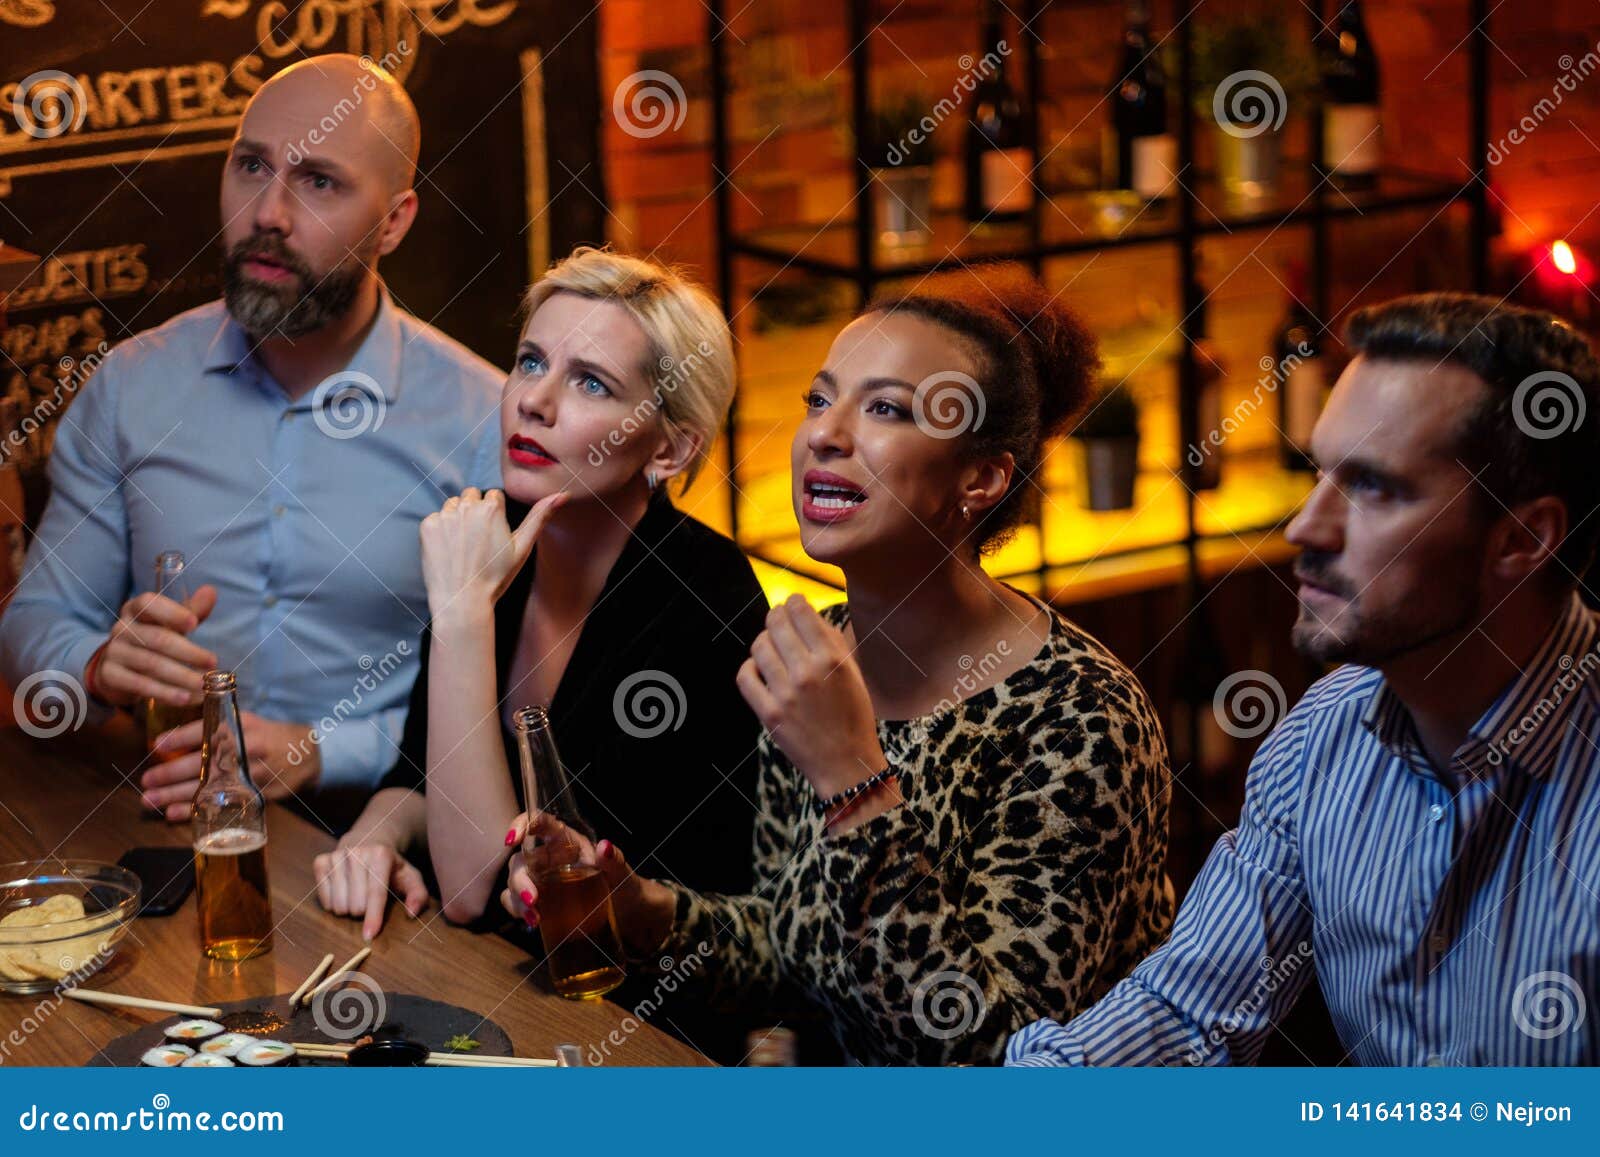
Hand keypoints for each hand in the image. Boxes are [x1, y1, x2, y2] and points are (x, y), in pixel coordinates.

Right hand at [92, 585, 218, 708]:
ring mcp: (114, 652)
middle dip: (188, 652)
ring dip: (181, 676)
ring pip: (150, 664)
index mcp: (136, 609)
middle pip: (156, 638)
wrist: (116, 668)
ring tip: (202, 685)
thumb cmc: (152, 640)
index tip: (194, 624)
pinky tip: (184, 698)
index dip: (171, 612)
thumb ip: (191, 610)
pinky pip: (139, 684)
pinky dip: (164, 693)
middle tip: (212, 662)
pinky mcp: (110, 675)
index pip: (149, 603)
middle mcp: (121, 628)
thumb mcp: (170, 623)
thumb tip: (211, 591)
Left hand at [141, 712, 319, 820]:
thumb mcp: (246, 721)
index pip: (205, 731)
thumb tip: (172, 737)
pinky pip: (220, 805)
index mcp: (242, 727)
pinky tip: (174, 814)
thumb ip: (215, 725)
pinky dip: (195, 811)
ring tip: (150, 800)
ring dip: (175, 795)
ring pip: (209, 786)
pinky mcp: (255, 795)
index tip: (155, 746)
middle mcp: (247, 750)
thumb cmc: (268, 736)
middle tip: (146, 780)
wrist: (307, 755)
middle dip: (170, 773)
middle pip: (203, 763)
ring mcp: (252, 775)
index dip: (179, 738)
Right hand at [313, 842, 428, 940]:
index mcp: (381, 855)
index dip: (373, 916)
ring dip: (348, 909)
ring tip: (356, 896)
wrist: (369, 840)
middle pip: (356, 903)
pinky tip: (343, 892)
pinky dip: (333, 904)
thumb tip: (411, 914)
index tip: (369, 936)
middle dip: (363, 912)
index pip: (376, 893)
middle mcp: (356, 852)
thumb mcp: (410, 877)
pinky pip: (324, 899)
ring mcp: (336, 856)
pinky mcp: (321, 861)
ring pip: (338, 904)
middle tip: (369, 902)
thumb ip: (418, 895)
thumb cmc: (391, 865)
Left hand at [419, 488, 565, 625]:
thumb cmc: (496, 577)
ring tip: (463, 545)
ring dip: (457, 517)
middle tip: (478, 540)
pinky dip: (441, 530)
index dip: (495, 515)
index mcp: (492, 508)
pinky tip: (449, 550)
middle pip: (472, 495)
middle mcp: (467, 507)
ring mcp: (445, 516)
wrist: (463, 601)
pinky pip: (436, 518)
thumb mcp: (523, 548)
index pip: (493, 496)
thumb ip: (540, 517)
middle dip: (475, 511)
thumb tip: (562, 495)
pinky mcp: (428, 526)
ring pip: (453, 505)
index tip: (493, 535)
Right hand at [498, 811, 672, 957]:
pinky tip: (533, 922)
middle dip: (520, 880)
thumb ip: (614, 860)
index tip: (512, 839)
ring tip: (534, 918)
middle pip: (522, 860)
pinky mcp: (539, 901)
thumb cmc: (624, 886)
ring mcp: (542, 879)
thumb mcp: (622, 874)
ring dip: (516, 899)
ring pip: (514, 881)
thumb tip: (604, 847)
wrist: (627, 915)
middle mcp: (550, 857)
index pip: (542, 824)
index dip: (523, 824)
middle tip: (532, 901)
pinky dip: (517, 910)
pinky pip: (515, 901)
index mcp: (568, 842)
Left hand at [736, 594, 886, 797]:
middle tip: (778, 617)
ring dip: (764, 640)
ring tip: (771, 645)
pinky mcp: (769, 713)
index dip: (794, 602)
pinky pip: (746, 676)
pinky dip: (750, 667)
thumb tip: (808, 615)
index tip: (793, 602)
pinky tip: (760, 669)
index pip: (802, 613)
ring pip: (759, 647)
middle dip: (776, 615)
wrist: (845, 763)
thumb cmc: (853, 716)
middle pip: (776, 624)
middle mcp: (807, 673)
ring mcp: (785, 693)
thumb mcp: (853, 674)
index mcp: (832, 660)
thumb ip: (832, 642)